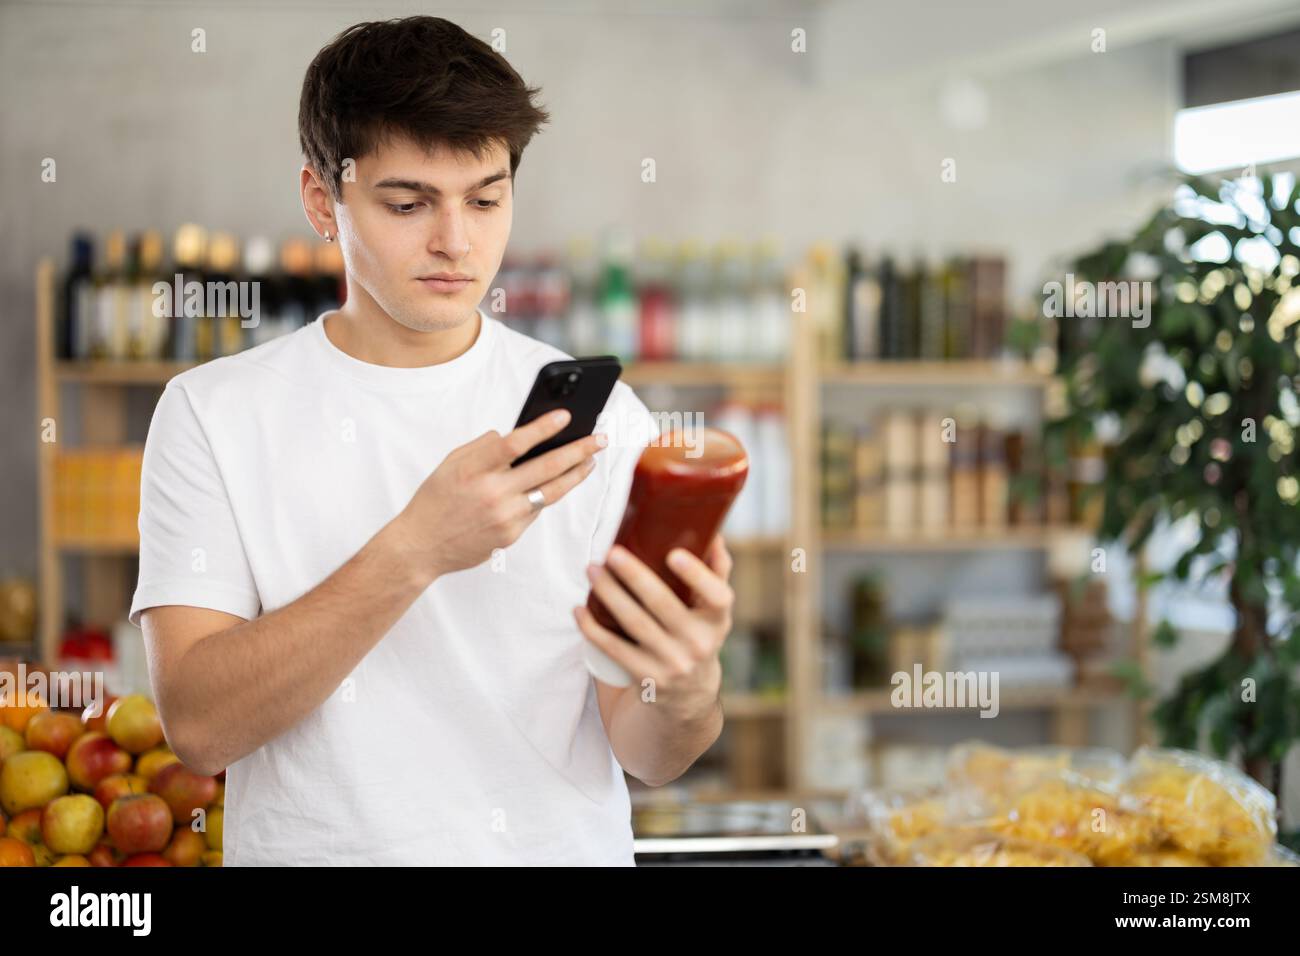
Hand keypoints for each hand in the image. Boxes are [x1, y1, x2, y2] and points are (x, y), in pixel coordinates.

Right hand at [392, 409, 606, 581]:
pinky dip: (548, 494)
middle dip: (578, 450)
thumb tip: (514, 435)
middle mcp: (492, 492)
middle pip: (545, 467)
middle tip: (599, 438)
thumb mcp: (450, 463)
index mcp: (473, 469)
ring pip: (551, 492)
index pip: (515, 443)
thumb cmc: (436, 498)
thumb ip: (483, 447)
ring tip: (591, 460)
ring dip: (576, 474)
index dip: (542, 428)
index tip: (565, 416)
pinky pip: (537, 510)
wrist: (421, 546)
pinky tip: (561, 482)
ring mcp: (504, 516)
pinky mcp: (511, 535)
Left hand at [575, 534, 733, 709]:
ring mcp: (673, 663)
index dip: (697, 575)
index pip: (717, 596)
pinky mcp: (647, 677)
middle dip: (634, 576)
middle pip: (663, 605)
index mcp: (718, 620)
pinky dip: (593, 629)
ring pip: (635, 624)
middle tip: (612, 552)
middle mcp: (699, 643)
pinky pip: (615, 649)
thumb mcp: (713, 611)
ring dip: (609, 594)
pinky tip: (579, 609)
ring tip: (592, 570)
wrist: (688, 696)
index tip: (673, 554)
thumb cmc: (697, 634)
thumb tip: (712, 531)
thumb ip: (716, 571)